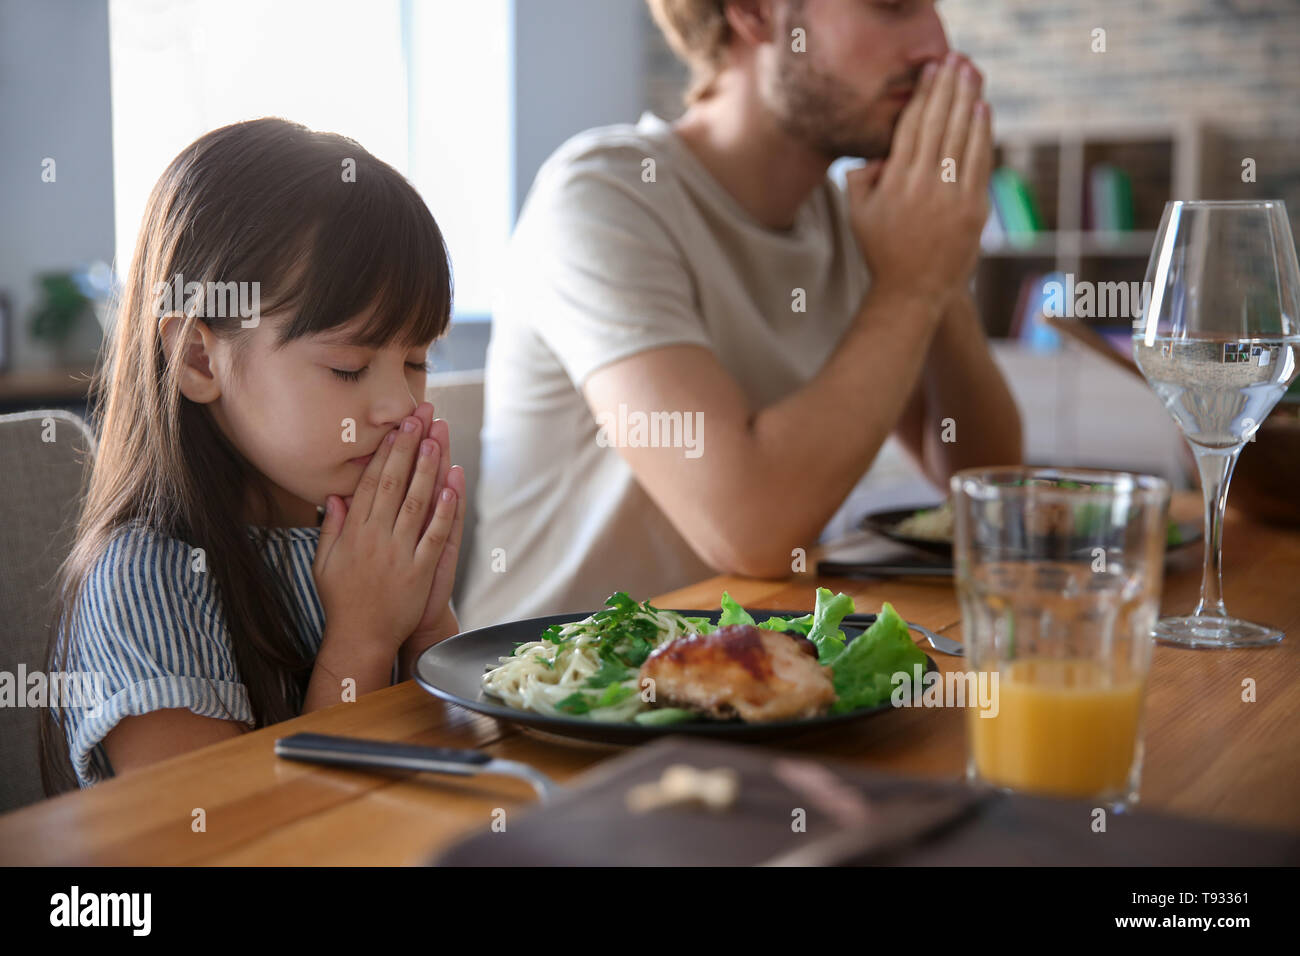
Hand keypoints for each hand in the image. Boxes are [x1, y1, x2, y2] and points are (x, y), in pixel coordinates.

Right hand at [312, 410, 460, 652]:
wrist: (360, 638)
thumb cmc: (342, 600)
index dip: (385, 453)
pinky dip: (444, 511)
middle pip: (394, 484)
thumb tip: (335, 495)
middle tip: (418, 419)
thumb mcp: (325, 562)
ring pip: (416, 504)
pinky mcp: (419, 572)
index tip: (396, 429)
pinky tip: (452, 487)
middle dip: (408, 448)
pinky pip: (434, 537)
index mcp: (353, 532)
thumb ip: (331, 528)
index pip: (370, 483)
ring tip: (436, 439)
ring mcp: (399, 554)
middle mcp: (375, 538)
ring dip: (428, 469)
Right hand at [846, 51, 992, 316]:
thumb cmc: (882, 250)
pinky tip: (982, 111)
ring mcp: (951, 196)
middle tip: (955, 61)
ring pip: (962, 137)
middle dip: (948, 88)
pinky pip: (980, 161)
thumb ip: (860, 179)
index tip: (930, 72)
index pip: (911, 126)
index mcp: (894, 182)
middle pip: (939, 124)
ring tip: (972, 76)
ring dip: (968, 102)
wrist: (913, 291)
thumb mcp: (857, 214)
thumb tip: (875, 154)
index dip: (923, 95)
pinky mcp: (974, 208)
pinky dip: (983, 133)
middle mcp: (923, 184)